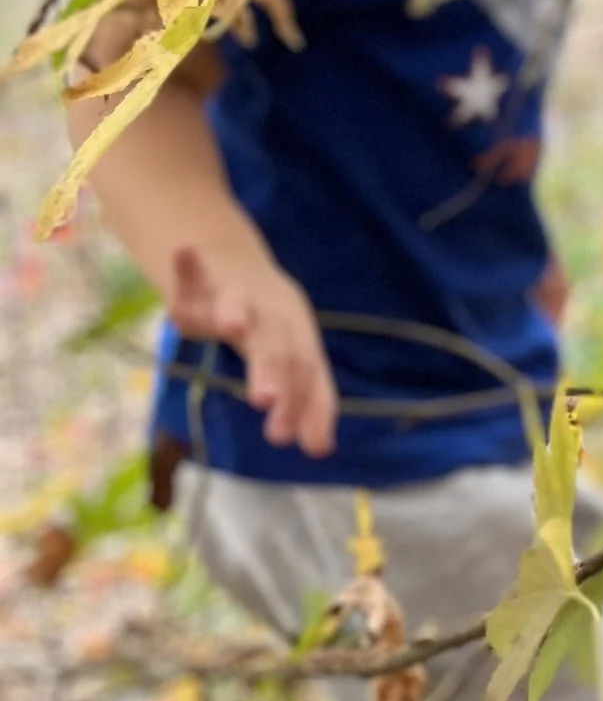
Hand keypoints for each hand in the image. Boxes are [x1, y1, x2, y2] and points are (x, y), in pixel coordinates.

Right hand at [166, 242, 337, 459]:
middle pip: (273, 342)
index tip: (286, 439)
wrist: (238, 266)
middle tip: (266, 399)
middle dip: (271, 369)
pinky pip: (193, 271)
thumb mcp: (294, 359)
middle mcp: (270, 314)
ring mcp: (236, 293)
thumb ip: (308, 402)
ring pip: (237, 302)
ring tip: (233, 324)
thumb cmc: (271, 325)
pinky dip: (188, 264)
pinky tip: (184, 252)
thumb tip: (320, 449)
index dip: (299, 402)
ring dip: (236, 311)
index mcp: (296, 336)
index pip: (304, 370)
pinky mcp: (200, 278)